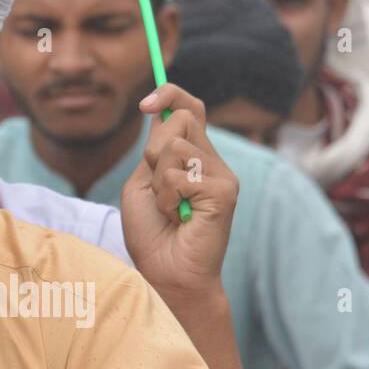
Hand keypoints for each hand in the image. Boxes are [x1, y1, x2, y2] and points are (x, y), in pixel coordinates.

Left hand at [119, 83, 238, 307]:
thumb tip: (158, 110)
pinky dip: (166, 198)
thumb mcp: (142, 183)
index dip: (170, 94)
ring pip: (173, 145)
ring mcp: (222, 175)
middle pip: (180, 118)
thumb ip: (153, 151)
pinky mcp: (225, 191)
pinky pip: (179, 174)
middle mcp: (212, 161)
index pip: (191, 108)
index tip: (144, 105)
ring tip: (168, 208)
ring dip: (157, 181)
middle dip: (152, 151)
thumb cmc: (152, 233)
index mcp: (192, 157)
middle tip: (157, 187)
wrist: (166, 273)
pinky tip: (178, 218)